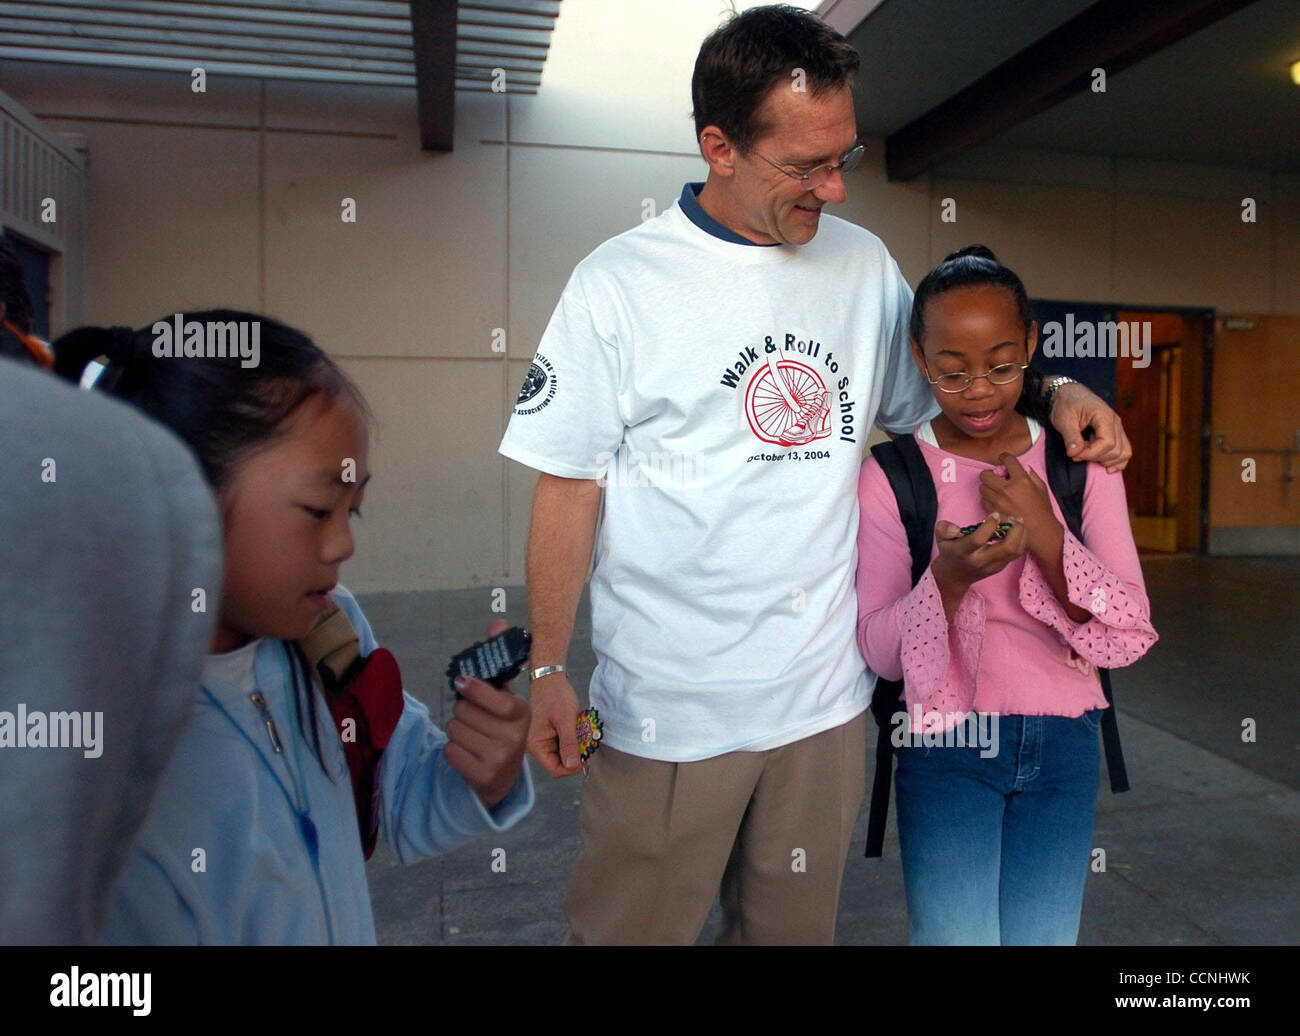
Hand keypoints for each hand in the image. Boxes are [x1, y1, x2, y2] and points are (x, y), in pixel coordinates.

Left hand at [445, 619, 531, 809]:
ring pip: (455, 729)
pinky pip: (450, 751)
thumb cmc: (500, 727)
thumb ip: (499, 659)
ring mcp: (500, 759)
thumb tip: (498, 621)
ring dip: (456, 730)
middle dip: (462, 711)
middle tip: (473, 718)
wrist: (502, 776)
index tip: (460, 682)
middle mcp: (515, 738)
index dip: (475, 689)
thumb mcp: (504, 695)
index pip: (497, 700)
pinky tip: (467, 752)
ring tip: (472, 735)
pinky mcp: (483, 776)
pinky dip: (452, 750)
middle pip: (465, 712)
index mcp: (522, 714)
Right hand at [526, 672, 582, 778]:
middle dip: (576, 754)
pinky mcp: (550, 734)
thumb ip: (569, 744)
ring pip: (565, 753)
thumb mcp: (565, 720)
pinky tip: (578, 728)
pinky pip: (564, 744)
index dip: (573, 767)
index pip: (555, 769)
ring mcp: (544, 740)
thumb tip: (573, 766)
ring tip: (584, 732)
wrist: (549, 678)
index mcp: (536, 745)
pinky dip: (574, 738)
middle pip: (560, 763)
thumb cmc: (554, 695)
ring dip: (577, 746)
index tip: (587, 755)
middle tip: (588, 742)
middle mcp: (538, 746)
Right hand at [931, 513, 1028, 617]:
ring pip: (1015, 551)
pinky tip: (1016, 530)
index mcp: (963, 552)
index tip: (995, 514)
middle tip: (1013, 518)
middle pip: (1006, 548)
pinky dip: (1020, 540)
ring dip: (1021, 535)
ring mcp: (992, 566)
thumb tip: (956, 528)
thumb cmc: (949, 551)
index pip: (978, 539)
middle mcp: (980, 561)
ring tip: (1017, 522)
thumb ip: (944, 529)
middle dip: (1015, 530)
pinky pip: (1016, 553)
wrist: (954, 577)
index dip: (989, 525)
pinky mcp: (1000, 567)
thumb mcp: (940, 538)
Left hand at [979, 454, 1059, 560]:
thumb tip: (1022, 467)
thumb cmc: (1043, 510)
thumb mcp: (1041, 488)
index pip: (1007, 459)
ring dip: (988, 487)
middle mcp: (1007, 489)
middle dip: (990, 474)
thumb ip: (1030, 474)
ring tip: (997, 492)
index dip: (1005, 458)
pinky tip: (997, 502)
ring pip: (982, 487)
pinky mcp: (992, 513)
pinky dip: (988, 500)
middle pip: (985, 474)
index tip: (1004, 460)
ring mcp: (998, 502)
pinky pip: (983, 501)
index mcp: (1021, 480)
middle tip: (997, 479)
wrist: (1040, 532)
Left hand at [1049, 381, 1131, 472]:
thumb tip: (1075, 454)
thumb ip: (1070, 437)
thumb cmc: (1066, 404)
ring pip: (1124, 452)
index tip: (1074, 455)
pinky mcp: (1115, 433)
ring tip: (1088, 459)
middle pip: (1116, 450)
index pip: (1107, 442)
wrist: (1070, 394)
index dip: (1091, 453)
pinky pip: (1125, 450)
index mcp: (1104, 415)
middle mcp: (1115, 421)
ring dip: (1107, 461)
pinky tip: (1106, 467)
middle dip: (1096, 458)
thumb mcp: (1063, 419)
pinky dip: (1118, 461)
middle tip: (1077, 455)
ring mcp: (1117, 427)